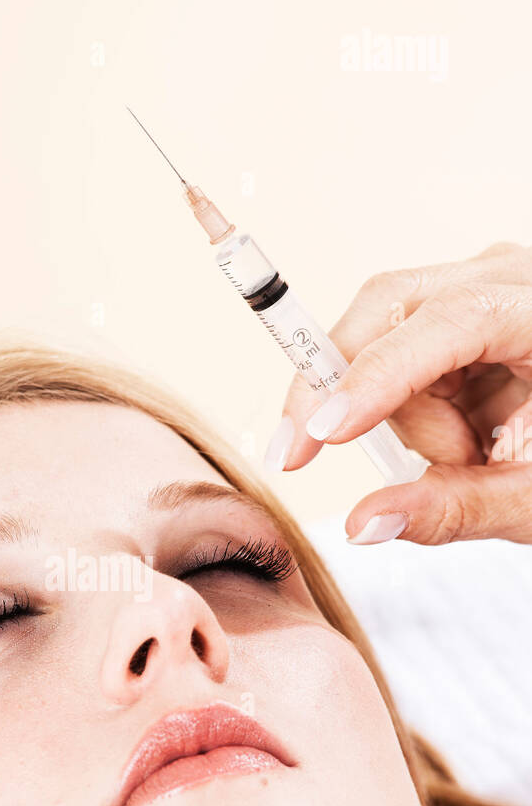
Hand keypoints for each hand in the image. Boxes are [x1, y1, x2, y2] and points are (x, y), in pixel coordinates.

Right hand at [268, 242, 531, 544]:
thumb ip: (453, 509)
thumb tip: (362, 525)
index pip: (448, 322)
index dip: (377, 375)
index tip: (324, 432)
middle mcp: (506, 280)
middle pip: (388, 309)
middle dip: (349, 391)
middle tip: (300, 455)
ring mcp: (475, 288)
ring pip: (379, 343)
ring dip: (401, 418)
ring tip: (469, 456)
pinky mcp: (450, 312)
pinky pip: (388, 357)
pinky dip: (402, 409)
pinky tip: (456, 436)